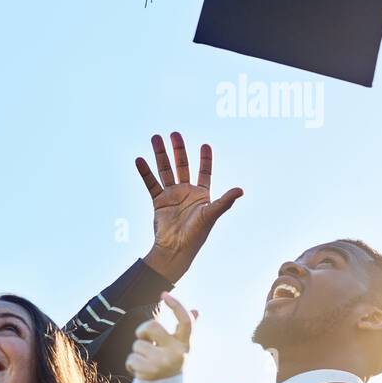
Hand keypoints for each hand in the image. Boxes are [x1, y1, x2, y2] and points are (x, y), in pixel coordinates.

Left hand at [126, 293, 194, 380]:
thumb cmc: (169, 359)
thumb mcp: (178, 345)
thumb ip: (184, 329)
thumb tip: (196, 310)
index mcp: (185, 344)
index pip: (186, 321)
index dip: (177, 306)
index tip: (164, 294)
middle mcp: (177, 353)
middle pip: (152, 326)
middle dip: (142, 331)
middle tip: (145, 339)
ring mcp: (163, 363)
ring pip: (137, 344)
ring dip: (137, 352)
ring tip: (147, 361)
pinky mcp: (149, 372)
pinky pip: (130, 359)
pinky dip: (131, 364)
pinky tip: (141, 370)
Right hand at [136, 132, 242, 282]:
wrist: (175, 248)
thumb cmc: (196, 234)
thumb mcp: (212, 214)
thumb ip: (225, 201)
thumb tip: (241, 190)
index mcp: (201, 194)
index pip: (204, 171)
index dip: (205, 159)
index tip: (204, 145)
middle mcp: (186, 192)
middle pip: (182, 165)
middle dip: (178, 149)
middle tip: (174, 134)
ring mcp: (171, 195)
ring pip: (165, 170)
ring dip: (160, 155)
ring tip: (155, 138)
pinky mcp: (158, 201)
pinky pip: (151, 183)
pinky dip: (145, 172)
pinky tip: (140, 160)